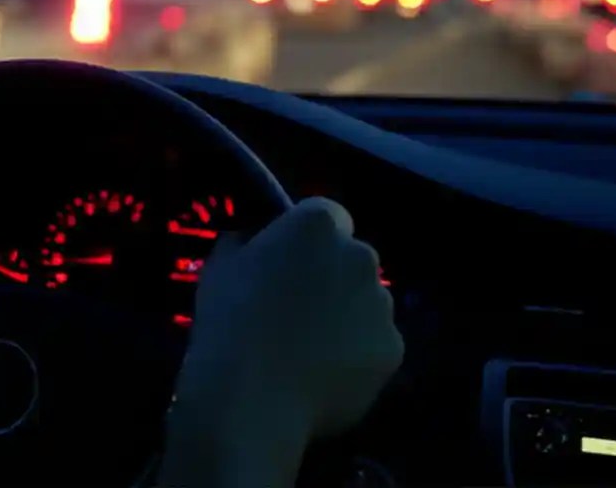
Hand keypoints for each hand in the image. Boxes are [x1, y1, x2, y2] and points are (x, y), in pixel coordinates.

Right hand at [160, 197, 402, 486]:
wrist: (251, 398)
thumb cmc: (228, 321)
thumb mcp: (221, 264)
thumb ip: (247, 242)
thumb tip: (254, 241)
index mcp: (319, 224)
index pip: (326, 216)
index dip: (306, 241)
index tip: (286, 266)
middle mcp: (362, 255)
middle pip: (352, 260)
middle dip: (331, 278)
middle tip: (296, 311)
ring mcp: (383, 304)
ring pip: (366, 304)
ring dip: (346, 317)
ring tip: (308, 351)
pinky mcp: (393, 349)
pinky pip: (374, 345)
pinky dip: (356, 356)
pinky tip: (322, 375)